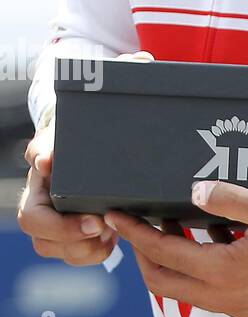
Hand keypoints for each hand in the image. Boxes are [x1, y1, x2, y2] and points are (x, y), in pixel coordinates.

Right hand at [17, 50, 153, 264]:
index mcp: (46, 157)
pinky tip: (114, 242)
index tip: (83, 202)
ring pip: (50, 247)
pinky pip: (71, 254)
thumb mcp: (102, 95)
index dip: (57, 204)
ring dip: (83, 249)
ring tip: (111, 236)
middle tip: (104, 227)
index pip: (35, 188)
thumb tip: (144, 62)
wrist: (95, 136)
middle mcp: (42, 189)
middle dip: (69, 234)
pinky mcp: (70, 229)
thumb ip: (118, 78)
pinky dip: (93, 254)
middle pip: (34, 226)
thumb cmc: (97, 115)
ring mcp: (53, 212)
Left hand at [103, 180, 247, 316]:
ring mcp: (243, 309)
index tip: (114, 214)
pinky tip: (215, 244)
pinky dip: (201, 273)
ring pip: (188, 292)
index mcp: (225, 273)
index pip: (161, 253)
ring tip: (175, 229)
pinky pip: (214, 295)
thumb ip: (232, 199)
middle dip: (144, 255)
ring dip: (174, 264)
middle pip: (164, 283)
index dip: (133, 232)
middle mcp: (228, 299)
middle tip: (138, 225)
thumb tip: (194, 190)